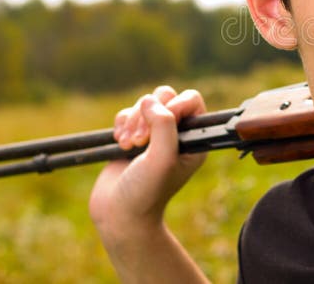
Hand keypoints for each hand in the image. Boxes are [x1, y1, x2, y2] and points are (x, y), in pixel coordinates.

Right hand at [89, 86, 206, 240]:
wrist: (119, 215)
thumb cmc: (147, 192)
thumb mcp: (162, 158)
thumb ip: (164, 125)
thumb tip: (150, 100)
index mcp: (193, 139)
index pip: (192, 101)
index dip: (176, 105)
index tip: (162, 122)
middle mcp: (176, 134)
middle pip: (166, 97)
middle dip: (148, 114)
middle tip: (141, 141)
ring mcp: (153, 134)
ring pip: (144, 104)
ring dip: (132, 121)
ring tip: (129, 146)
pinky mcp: (131, 136)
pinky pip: (126, 114)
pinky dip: (121, 124)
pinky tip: (120, 144)